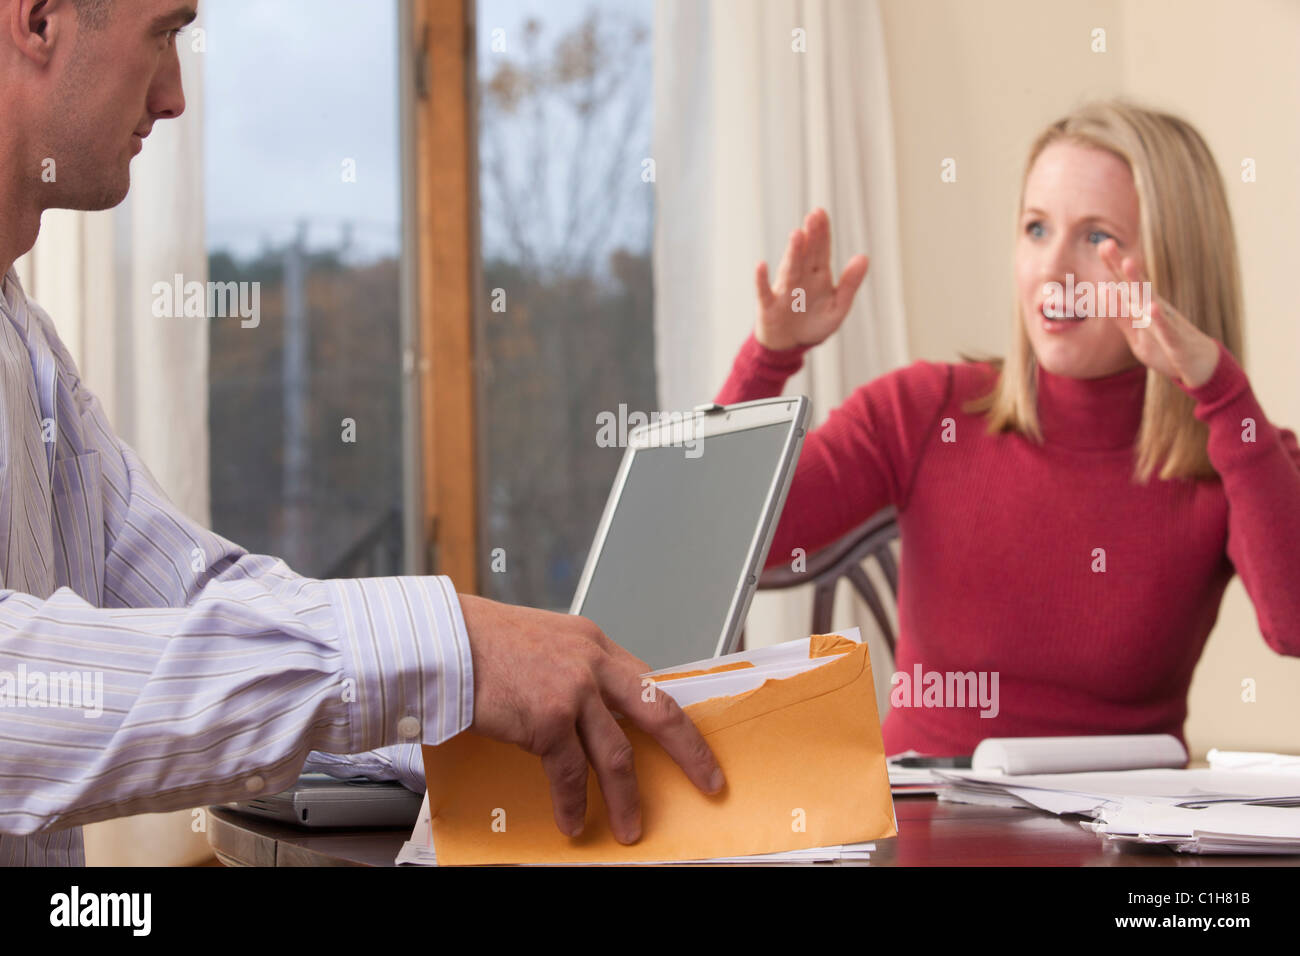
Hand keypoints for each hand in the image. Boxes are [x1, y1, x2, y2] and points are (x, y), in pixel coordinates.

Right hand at [458, 594, 724, 843]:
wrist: (443, 639)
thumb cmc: (480, 641)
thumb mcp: (543, 641)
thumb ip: (573, 668)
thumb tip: (591, 711)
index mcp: (594, 643)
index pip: (648, 682)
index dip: (672, 715)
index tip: (689, 739)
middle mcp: (592, 663)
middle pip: (659, 712)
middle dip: (690, 753)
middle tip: (708, 781)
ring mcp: (574, 690)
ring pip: (617, 756)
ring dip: (626, 799)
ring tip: (629, 827)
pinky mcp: (549, 719)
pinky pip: (569, 773)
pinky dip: (571, 803)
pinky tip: (571, 820)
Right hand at [755, 207, 868, 350]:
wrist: (791, 346)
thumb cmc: (814, 324)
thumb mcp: (838, 307)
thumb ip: (850, 283)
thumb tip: (864, 257)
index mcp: (818, 276)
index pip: (821, 250)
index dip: (822, 232)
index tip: (821, 212)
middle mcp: (800, 278)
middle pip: (806, 254)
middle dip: (810, 236)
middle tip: (813, 216)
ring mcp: (783, 290)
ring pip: (789, 268)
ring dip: (793, 253)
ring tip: (798, 235)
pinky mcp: (769, 306)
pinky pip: (764, 291)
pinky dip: (761, 280)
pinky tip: (761, 265)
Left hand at [1097, 239, 1219, 387]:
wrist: (1202, 367)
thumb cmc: (1166, 348)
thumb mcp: (1137, 335)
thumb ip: (1121, 316)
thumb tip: (1102, 292)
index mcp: (1144, 309)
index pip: (1126, 285)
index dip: (1114, 266)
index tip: (1102, 244)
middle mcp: (1156, 310)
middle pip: (1136, 286)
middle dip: (1122, 266)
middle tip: (1107, 243)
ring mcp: (1166, 323)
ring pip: (1150, 301)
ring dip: (1139, 283)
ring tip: (1127, 262)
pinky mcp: (1176, 342)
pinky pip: (1166, 329)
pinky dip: (1158, 319)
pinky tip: (1152, 307)